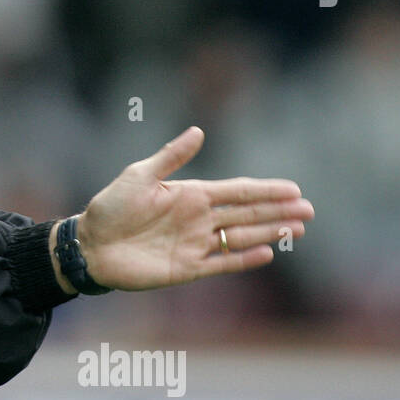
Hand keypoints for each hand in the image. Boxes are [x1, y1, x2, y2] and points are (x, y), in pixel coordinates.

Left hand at [61, 126, 314, 290]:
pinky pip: (221, 263)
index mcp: (190, 195)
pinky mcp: (186, 268)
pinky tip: (267, 253)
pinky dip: (244, 258)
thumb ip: (171, 157)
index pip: (237, 191)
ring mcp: (194, 244)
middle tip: (310, 210)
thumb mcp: (139, 176)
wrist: (90, 245)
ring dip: (269, 232)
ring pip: (241, 237)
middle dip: (278, 211)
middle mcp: (198, 219)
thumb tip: (199, 131)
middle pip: (247, 214)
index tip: (294, 188)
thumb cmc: (110, 207)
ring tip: (298, 229)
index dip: (266, 190)